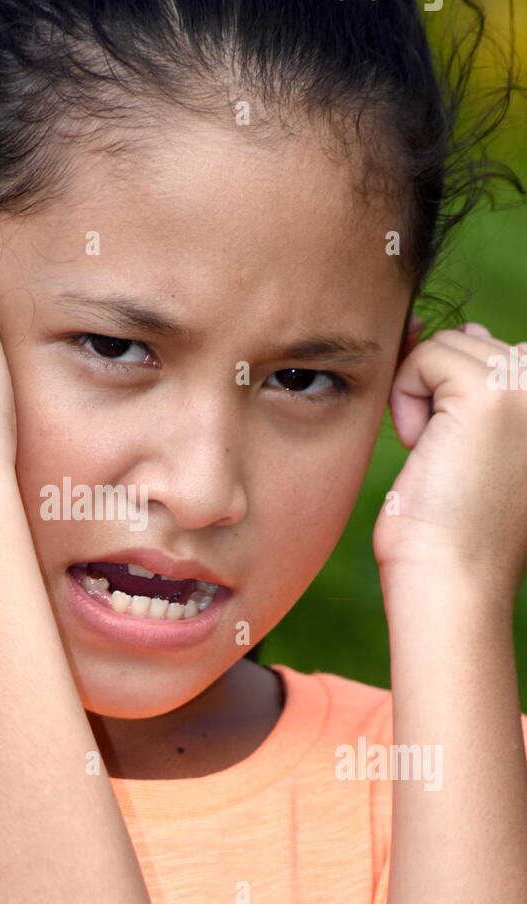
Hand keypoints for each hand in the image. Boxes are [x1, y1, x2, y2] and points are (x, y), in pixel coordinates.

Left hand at [373, 317, 526, 597]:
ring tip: (440, 455)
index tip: (455, 446)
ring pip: (446, 345)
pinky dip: (406, 400)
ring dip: (422, 397)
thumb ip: (483, 383)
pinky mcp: (491, 393)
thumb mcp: (478, 440)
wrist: (451, 580)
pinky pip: (424, 357)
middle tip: (449, 458)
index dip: (455, 388)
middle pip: (469, 341)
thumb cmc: (453, 524)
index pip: (498, 351)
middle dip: (439, 393)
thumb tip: (470, 323)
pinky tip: (423, 448)